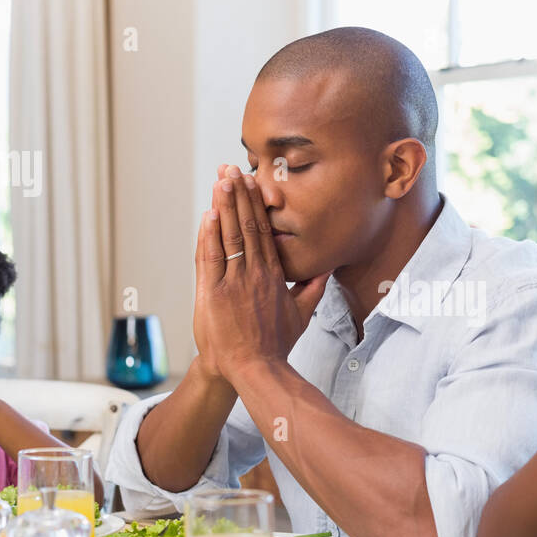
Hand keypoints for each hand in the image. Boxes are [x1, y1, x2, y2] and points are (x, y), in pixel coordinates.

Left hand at [191, 167, 329, 381]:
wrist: (255, 368)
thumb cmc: (276, 345)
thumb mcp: (301, 315)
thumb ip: (312, 290)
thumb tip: (327, 272)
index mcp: (273, 275)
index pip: (263, 231)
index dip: (255, 204)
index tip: (251, 182)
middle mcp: (255, 273)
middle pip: (246, 225)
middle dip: (238, 194)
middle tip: (232, 168)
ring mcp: (234, 282)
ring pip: (229, 236)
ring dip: (225, 206)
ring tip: (221, 180)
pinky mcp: (214, 293)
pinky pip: (211, 257)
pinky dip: (209, 234)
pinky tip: (209, 213)